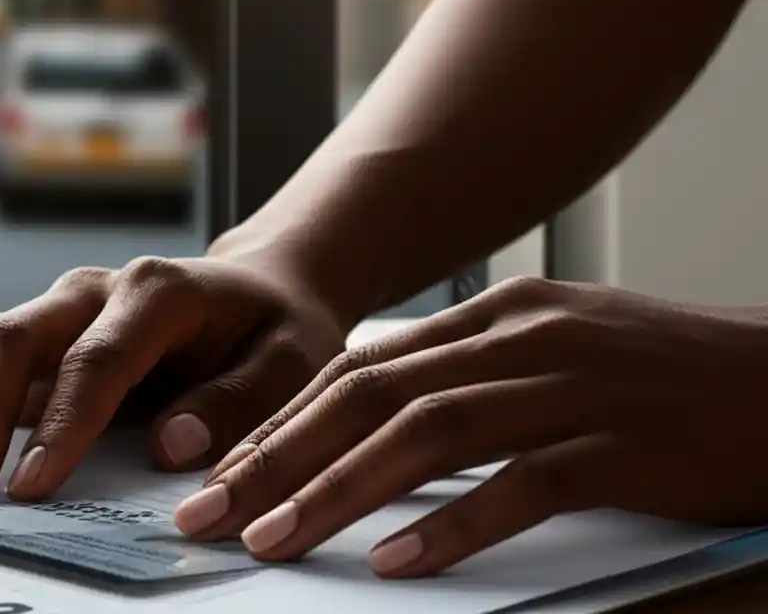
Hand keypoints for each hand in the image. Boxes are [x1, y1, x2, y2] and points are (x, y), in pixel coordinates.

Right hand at [0, 253, 349, 502]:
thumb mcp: (291, 363)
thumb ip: (237, 403)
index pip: (96, 359)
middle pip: (9, 338)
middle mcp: (92, 292)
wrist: (259, 289)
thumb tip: (168, 447)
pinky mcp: (32, 334)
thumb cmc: (276, 332)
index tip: (32, 488)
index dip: (60, 424)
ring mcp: (53, 309)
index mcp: (158, 291)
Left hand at [174, 277, 767, 577]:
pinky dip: (451, 525)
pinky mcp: (623, 443)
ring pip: (428, 434)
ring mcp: (573, 385)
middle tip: (214, 512)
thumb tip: (372, 408)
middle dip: (280, 457)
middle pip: (371, 396)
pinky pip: (520, 485)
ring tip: (274, 541)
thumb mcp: (553, 349)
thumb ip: (465, 370)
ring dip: (339, 490)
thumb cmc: (662, 377)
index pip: (361, 367)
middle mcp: (522, 337)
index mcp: (497, 313)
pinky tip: (396, 563)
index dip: (284, 421)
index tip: (226, 471)